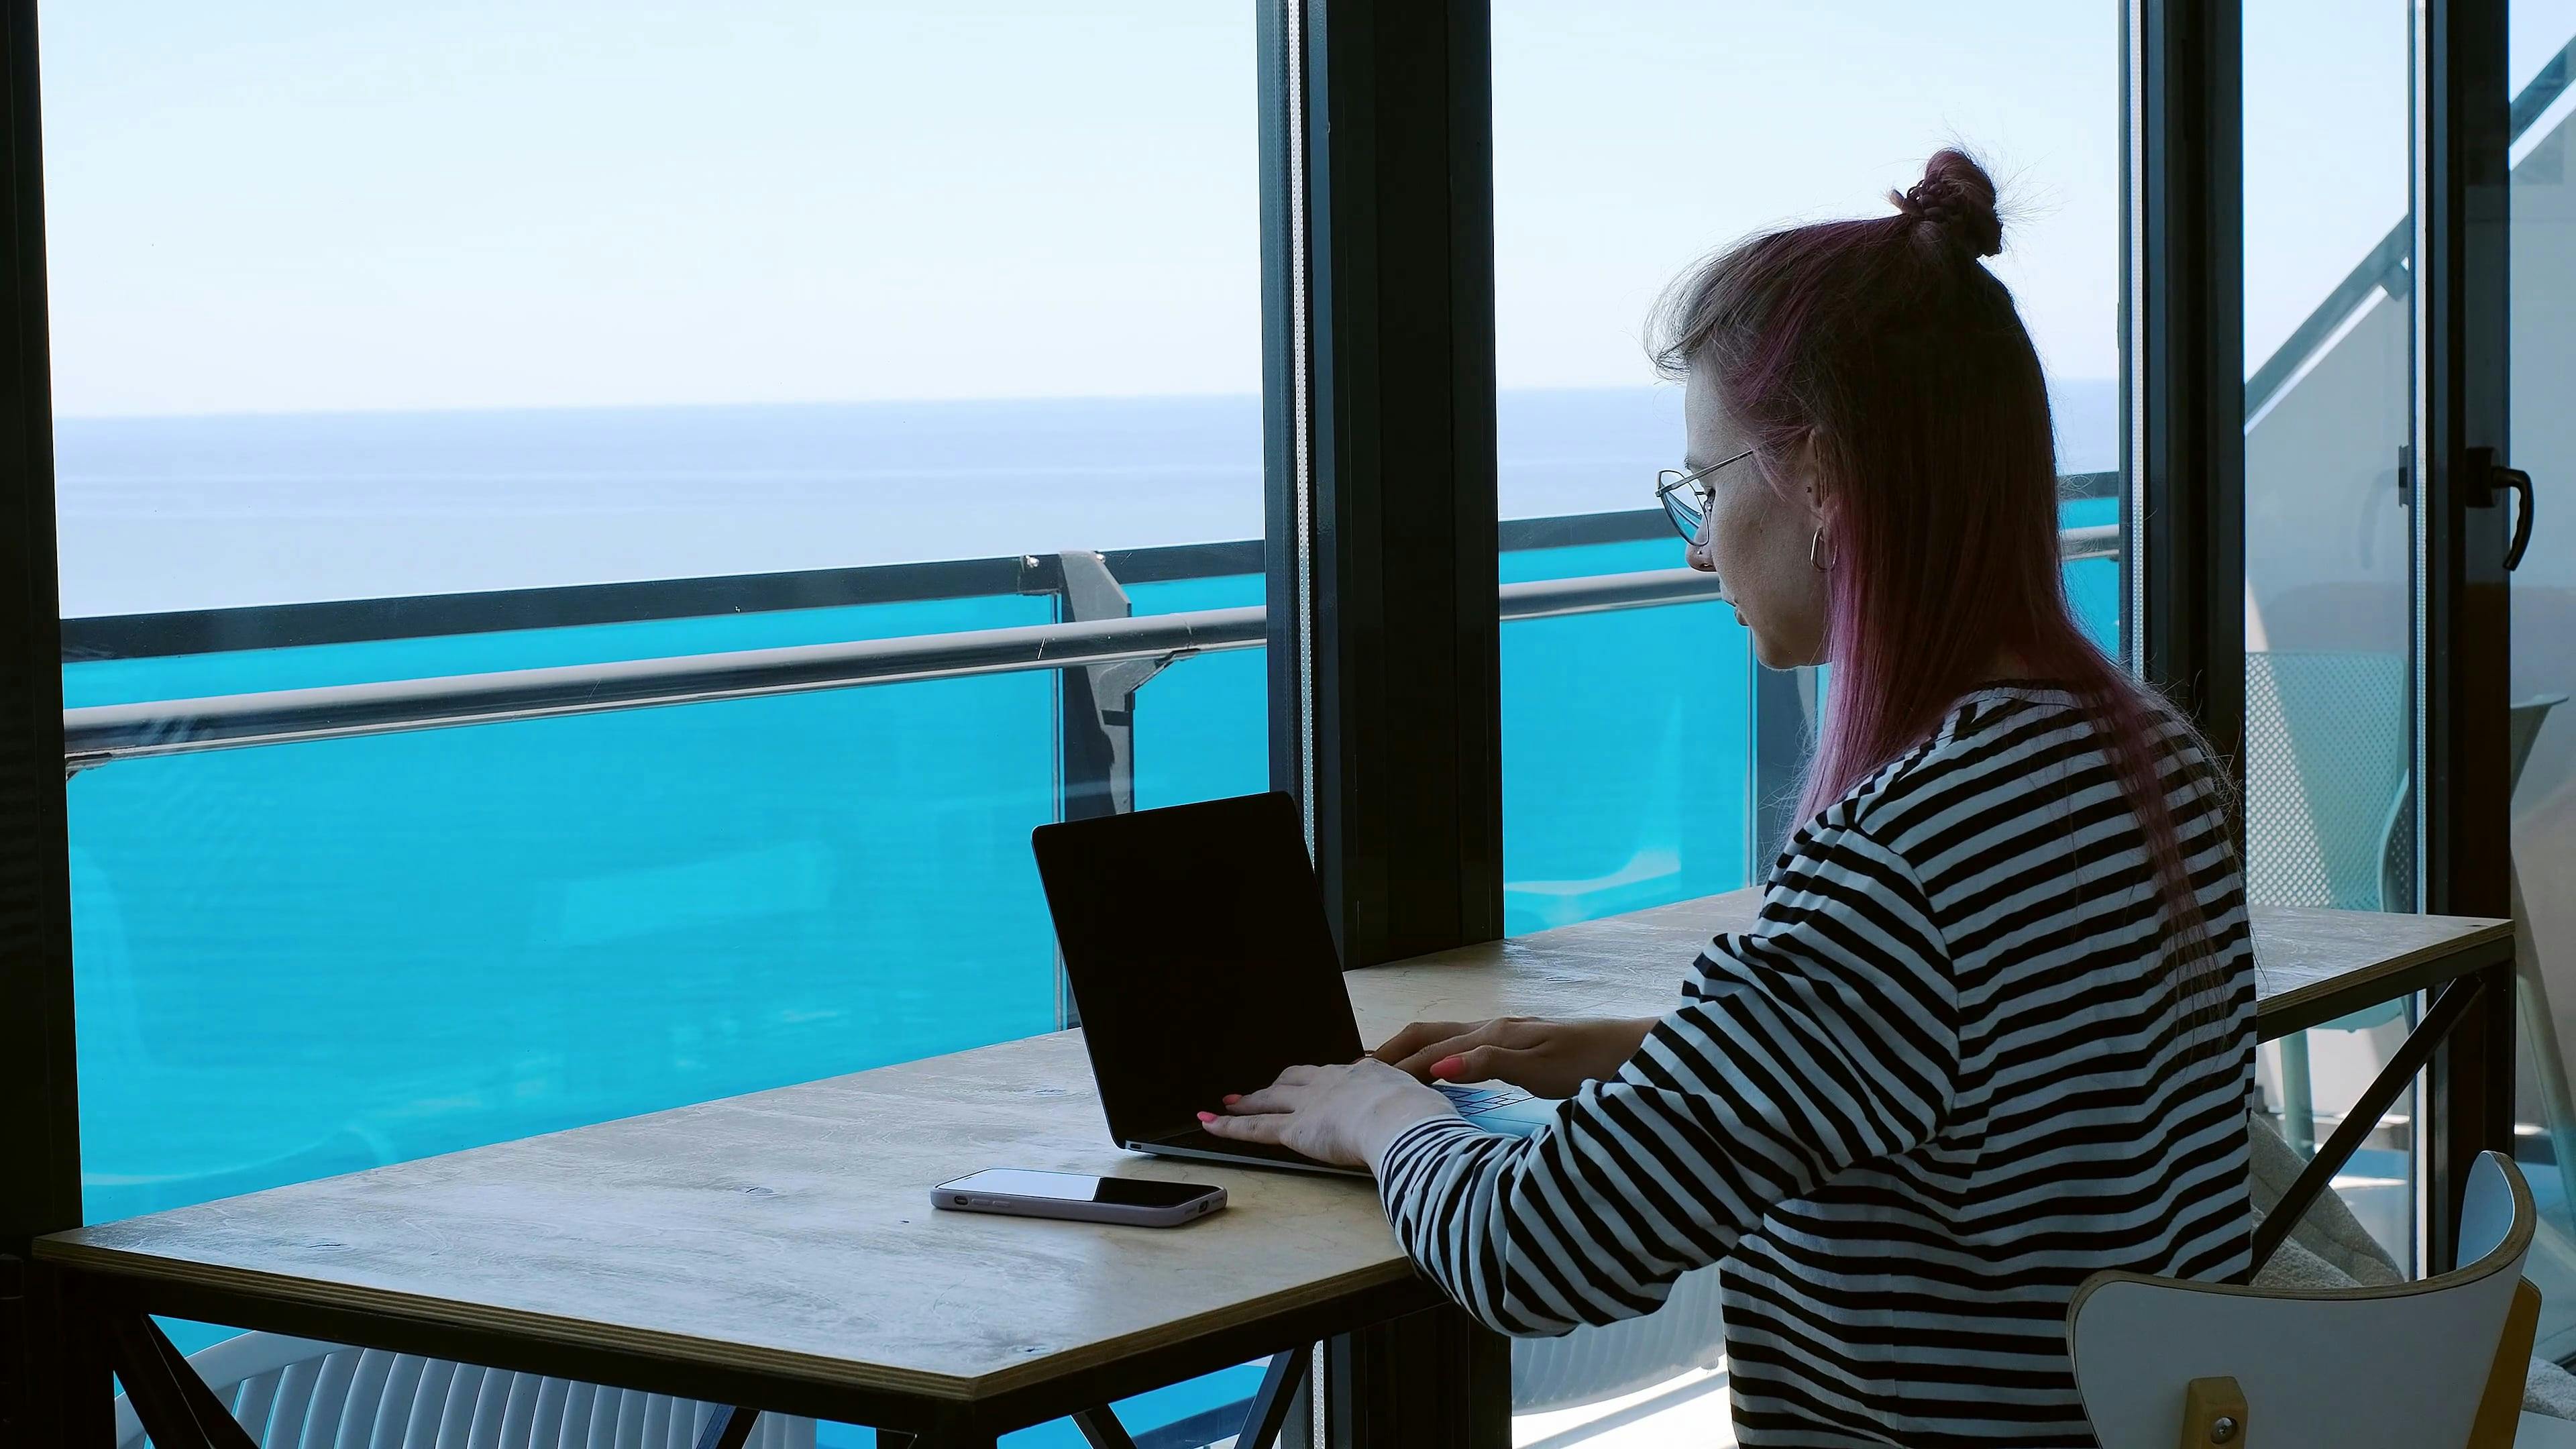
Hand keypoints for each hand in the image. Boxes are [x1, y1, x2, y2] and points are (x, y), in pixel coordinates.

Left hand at [1200, 1060, 1457, 1170]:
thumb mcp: (1428, 1107)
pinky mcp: (1294, 1130)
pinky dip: (1228, 1126)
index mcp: (1367, 1075)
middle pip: (1298, 1080)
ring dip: (1247, 1100)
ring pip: (1270, 1100)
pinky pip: (1253, 1128)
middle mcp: (1333, 1082)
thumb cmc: (1422, 1118)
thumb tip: (1433, 1120)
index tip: (1323, 1083)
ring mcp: (1310, 1104)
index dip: (1326, 1081)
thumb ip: (1421, 1111)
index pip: (1340, 1075)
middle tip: (1265, 1087)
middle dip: (1280, 1084)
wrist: (1402, 1121)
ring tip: (1228, 1101)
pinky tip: (1208, 1124)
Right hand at [1371, 1016, 1655, 1098]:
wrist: (1635, 1050)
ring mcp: (1507, 1034)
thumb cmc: (1591, 1062)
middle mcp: (1494, 1028)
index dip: (1396, 1068)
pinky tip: (1440, 1072)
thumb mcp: (1539, 1069)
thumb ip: (1487, 1065)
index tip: (1362, 1085)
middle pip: (1430, 1034)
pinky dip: (1438, 1057)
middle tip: (1359, 1072)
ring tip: (1385, 1069)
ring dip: (1413, 1052)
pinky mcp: (1520, 1044)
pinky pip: (1464, 1047)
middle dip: (1393, 1050)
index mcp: (1493, 1035)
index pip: (1431, 1052)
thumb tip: (1435, 1068)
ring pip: (1446, 1038)